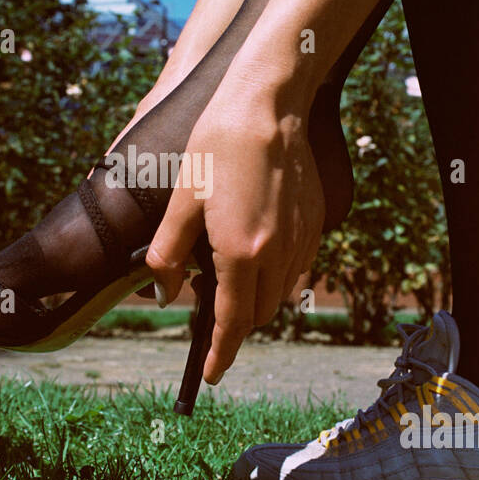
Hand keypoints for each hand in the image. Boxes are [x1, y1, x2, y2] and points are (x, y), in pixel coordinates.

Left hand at [146, 66, 323, 383]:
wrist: (269, 105)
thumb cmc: (217, 146)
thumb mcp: (182, 200)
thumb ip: (169, 252)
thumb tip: (164, 291)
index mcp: (240, 252)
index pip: (231, 322)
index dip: (221, 353)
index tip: (212, 374)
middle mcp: (276, 254)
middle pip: (259, 314)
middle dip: (236, 327)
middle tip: (207, 315)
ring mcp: (301, 239)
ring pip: (281, 294)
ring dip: (256, 302)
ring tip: (227, 280)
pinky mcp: (314, 222)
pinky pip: (297, 268)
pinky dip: (277, 277)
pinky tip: (256, 254)